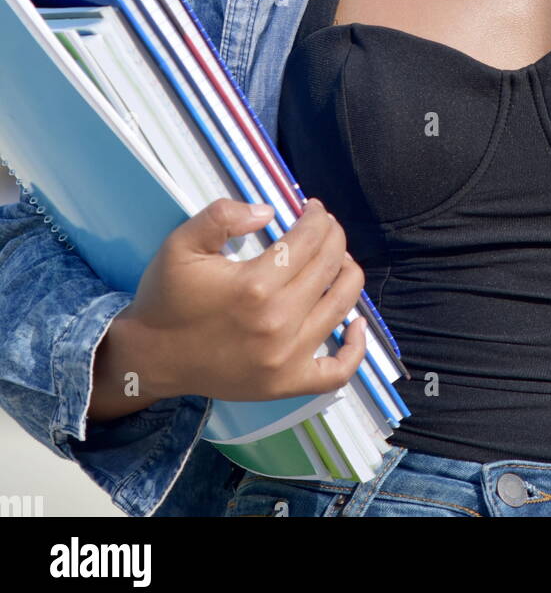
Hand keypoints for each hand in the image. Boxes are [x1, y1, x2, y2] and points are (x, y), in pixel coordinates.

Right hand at [94, 197, 366, 411]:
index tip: (313, 208)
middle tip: (324, 227)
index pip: (309, 240)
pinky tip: (356, 323)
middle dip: (333, 236)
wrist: (150, 357)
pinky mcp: (287, 384)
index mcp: (255, 285)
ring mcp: (287, 358)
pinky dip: (356, 348)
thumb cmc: (167, 296)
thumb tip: (269, 210)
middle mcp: (278, 322)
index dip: (317, 217)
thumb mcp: (182, 243)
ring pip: (342, 306)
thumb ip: (222, 215)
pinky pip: (337, 371)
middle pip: (330, 266)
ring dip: (348, 273)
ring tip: (338, 260)